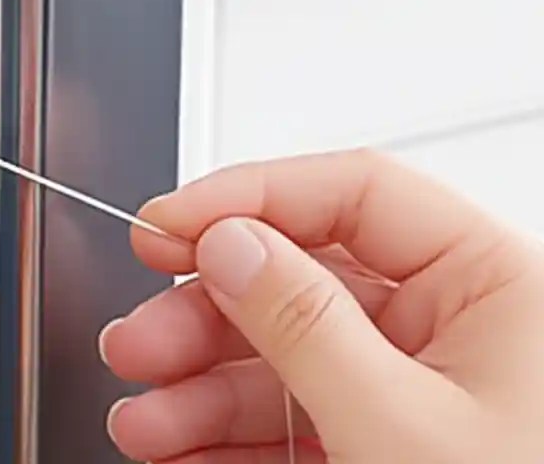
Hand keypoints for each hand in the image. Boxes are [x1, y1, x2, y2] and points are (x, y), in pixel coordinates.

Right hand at [99, 149, 543, 462]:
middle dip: (204, 318)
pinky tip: (182, 454)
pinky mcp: (386, 443)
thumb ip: (306, 324)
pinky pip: (293, 417)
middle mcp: (455, 324)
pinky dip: (228, 436)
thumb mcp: (401, 428)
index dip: (248, 198)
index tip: (164, 230)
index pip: (354, 193)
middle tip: (138, 344)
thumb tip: (229, 242)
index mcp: (492, 284)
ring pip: (283, 354)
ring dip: (199, 389)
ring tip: (144, 425)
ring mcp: (417, 387)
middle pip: (300, 279)